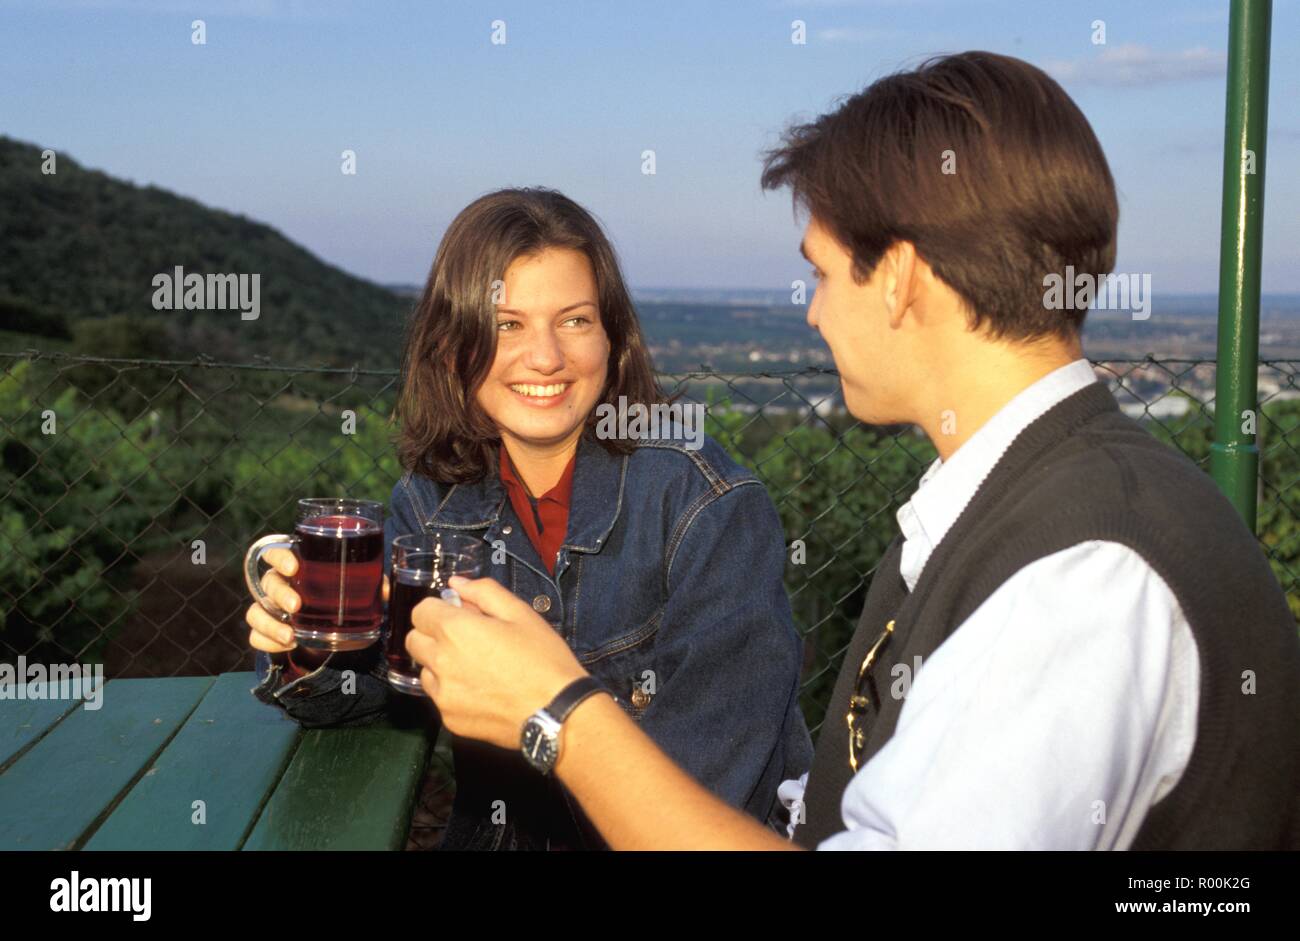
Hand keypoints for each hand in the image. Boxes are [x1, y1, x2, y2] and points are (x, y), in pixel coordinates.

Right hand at [246, 545, 388, 651]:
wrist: (327, 627)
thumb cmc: (338, 595)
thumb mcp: (356, 587)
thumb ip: (371, 583)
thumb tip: (386, 590)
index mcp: (295, 566)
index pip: (275, 552)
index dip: (280, 557)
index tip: (294, 567)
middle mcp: (278, 584)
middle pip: (268, 583)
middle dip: (280, 594)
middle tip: (297, 606)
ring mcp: (269, 609)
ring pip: (256, 612)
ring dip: (270, 624)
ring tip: (290, 636)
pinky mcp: (267, 632)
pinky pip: (256, 636)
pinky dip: (268, 642)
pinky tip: (286, 645)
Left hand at [407, 575, 588, 749]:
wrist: (556, 711)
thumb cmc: (543, 658)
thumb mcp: (520, 613)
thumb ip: (483, 592)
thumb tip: (456, 584)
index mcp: (454, 630)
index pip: (420, 612)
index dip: (439, 609)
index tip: (459, 615)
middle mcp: (440, 662)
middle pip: (414, 641)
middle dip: (433, 634)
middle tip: (465, 639)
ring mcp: (443, 694)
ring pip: (425, 670)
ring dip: (440, 664)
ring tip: (475, 667)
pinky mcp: (450, 719)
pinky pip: (441, 697)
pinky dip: (453, 691)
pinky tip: (482, 690)